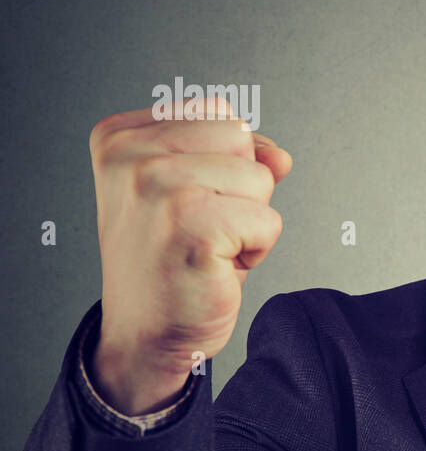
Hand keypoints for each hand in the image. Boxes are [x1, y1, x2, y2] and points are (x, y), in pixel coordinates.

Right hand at [88, 96, 292, 414]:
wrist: (146, 335)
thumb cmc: (170, 263)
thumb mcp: (197, 193)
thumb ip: (236, 158)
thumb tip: (280, 156)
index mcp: (120, 136)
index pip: (219, 116)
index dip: (224, 165)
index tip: (185, 205)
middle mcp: (130, 155)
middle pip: (242, 139)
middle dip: (241, 190)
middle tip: (200, 230)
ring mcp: (157, 187)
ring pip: (260, 178)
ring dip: (249, 221)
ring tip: (207, 248)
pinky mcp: (191, 226)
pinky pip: (268, 221)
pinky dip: (256, 250)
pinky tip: (215, 267)